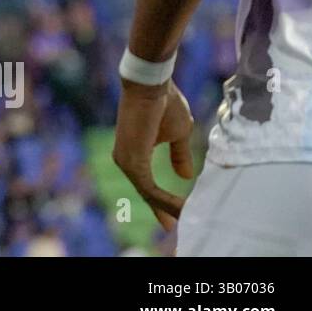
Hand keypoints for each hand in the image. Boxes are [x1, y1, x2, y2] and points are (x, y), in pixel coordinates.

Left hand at [111, 77, 194, 229]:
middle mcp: (125, 159)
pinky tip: (181, 208)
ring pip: (148, 194)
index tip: (174, 218)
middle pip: (146, 193)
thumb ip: (179, 155)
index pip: (146, 184)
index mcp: (134, 153)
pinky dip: (165, 200)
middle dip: (162, 210)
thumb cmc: (165, 103)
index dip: (162, 202)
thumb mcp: (178, 134)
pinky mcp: (131, 160)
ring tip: (186, 218)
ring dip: (168, 208)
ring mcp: (126, 160)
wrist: (153, 84)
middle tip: (175, 226)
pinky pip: (149, 189)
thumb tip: (185, 176)